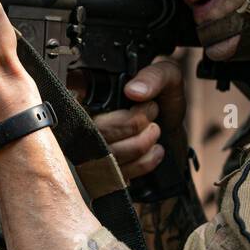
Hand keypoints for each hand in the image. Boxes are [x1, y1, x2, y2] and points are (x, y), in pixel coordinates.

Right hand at [93, 55, 186, 179]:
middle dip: (134, 124)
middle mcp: (84, 120)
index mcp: (91, 92)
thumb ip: (154, 76)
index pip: (78, 101)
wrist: (171, 127)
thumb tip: (133, 91)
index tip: (142, 104)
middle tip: (153, 111)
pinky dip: (144, 162)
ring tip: (155, 129)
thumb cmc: (164, 97)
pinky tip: (155, 150)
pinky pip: (119, 173)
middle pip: (97, 131)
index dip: (106, 106)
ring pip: (109, 154)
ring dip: (142, 142)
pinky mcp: (104, 170)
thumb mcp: (167, 76)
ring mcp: (92, 149)